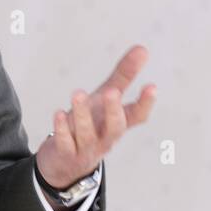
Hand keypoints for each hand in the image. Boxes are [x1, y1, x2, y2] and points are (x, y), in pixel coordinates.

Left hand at [36, 44, 156, 188]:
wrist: (65, 161)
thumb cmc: (91, 124)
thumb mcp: (105, 99)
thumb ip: (123, 76)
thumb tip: (143, 48)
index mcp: (117, 123)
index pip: (137, 116)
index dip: (145, 103)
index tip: (151, 86)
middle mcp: (105, 137)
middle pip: (115, 128)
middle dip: (113, 110)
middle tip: (112, 91)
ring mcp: (86, 148)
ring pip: (87, 135)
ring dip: (82, 115)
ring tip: (78, 94)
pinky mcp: (66, 154)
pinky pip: (65, 144)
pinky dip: (62, 130)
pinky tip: (58, 114)